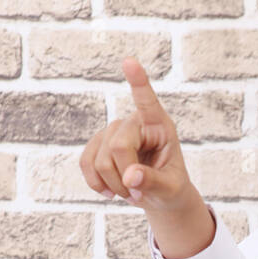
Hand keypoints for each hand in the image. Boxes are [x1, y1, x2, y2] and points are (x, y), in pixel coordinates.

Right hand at [79, 55, 192, 208]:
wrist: (159, 197)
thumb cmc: (171, 188)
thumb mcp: (170, 189)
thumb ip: (154, 182)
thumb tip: (130, 177)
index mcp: (160, 126)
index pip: (148, 102)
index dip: (138, 82)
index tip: (129, 61)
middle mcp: (134, 123)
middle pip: (118, 145)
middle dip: (124, 176)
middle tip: (138, 194)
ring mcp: (113, 131)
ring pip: (100, 158)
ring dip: (113, 184)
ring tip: (130, 193)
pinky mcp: (97, 145)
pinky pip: (86, 163)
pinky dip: (96, 183)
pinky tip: (109, 192)